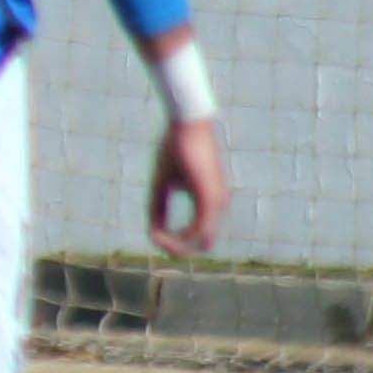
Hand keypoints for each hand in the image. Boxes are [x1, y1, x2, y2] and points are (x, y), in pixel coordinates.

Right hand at [149, 117, 229, 256]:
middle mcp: (219, 204)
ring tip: (156, 237)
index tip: (153, 233)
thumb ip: (159, 206)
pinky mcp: (210, 198)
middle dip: (178, 248)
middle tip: (155, 240)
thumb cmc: (175, 148)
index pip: (198, 233)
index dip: (175, 240)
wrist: (188, 124)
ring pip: (202, 240)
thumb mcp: (163, 181)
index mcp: (211, 200)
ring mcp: (217, 202)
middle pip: (203, 243)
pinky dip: (179, 236)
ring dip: (178, 245)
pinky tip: (160, 232)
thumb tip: (154, 230)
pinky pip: (197, 229)